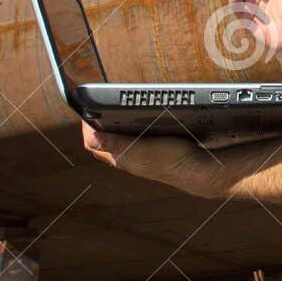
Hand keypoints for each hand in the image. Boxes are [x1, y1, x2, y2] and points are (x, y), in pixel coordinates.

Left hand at [81, 120, 204, 188]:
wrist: (196, 170)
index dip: (86, 129)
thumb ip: (116, 144)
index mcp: (122, 159)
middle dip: (97, 128)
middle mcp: (129, 160)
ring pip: (119, 143)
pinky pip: (134, 142)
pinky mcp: (153, 154)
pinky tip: (139, 123)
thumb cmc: (170, 160)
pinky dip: (130, 132)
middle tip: (96, 110)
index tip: (84, 112)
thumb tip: (90, 138)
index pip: (93, 145)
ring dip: (113, 130)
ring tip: (113, 113)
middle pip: (104, 144)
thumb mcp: (140, 149)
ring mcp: (141, 158)